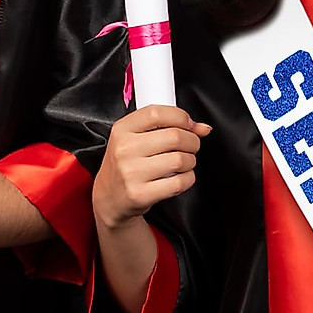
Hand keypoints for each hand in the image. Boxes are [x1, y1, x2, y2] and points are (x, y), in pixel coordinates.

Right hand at [92, 105, 210, 230]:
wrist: (110, 198)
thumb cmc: (126, 165)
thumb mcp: (136, 139)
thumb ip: (167, 127)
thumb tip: (202, 128)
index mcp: (122, 130)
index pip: (156, 113)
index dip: (181, 117)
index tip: (189, 124)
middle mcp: (124, 149)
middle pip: (174, 136)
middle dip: (192, 141)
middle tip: (191, 146)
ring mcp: (131, 173)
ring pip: (180, 160)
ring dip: (190, 161)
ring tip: (183, 163)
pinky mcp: (140, 194)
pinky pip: (179, 183)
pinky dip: (188, 179)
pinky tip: (180, 177)